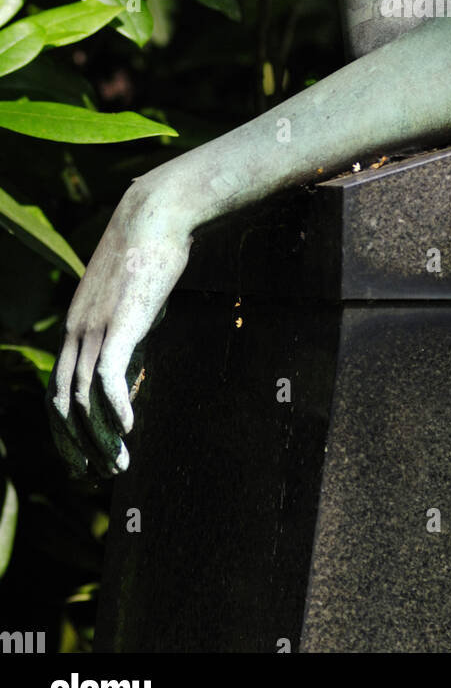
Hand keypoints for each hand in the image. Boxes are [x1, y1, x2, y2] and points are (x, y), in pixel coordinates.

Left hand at [47, 179, 192, 478]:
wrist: (156, 214)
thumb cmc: (151, 252)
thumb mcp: (133, 299)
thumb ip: (126, 331)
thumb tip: (133, 359)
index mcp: (76, 325)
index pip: (57, 388)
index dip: (64, 428)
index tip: (81, 456)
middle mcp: (76, 330)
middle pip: (61, 401)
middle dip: (76, 444)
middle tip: (97, 473)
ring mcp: (95, 326)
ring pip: (81, 397)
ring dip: (97, 436)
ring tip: (117, 463)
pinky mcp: (120, 323)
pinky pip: (107, 377)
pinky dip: (114, 408)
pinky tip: (126, 429)